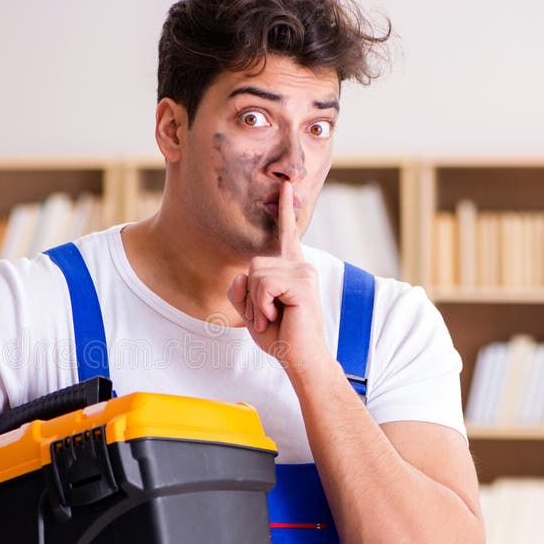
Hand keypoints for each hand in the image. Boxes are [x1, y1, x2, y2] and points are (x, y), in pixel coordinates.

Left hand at [227, 180, 328, 375]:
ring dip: (255, 303)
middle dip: (250, 295)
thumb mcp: (252, 311)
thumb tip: (239, 277)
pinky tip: (277, 317)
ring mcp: (304, 273)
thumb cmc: (280, 337)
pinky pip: (263, 285)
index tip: (286, 185)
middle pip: (253, 265)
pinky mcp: (302, 283)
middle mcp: (300, 266)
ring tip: (272, 318)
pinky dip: (262, 306)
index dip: (284, 210)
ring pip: (256, 274)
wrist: (299, 358)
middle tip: (266, 317)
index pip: (286, 236)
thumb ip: (241, 292)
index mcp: (290, 270)